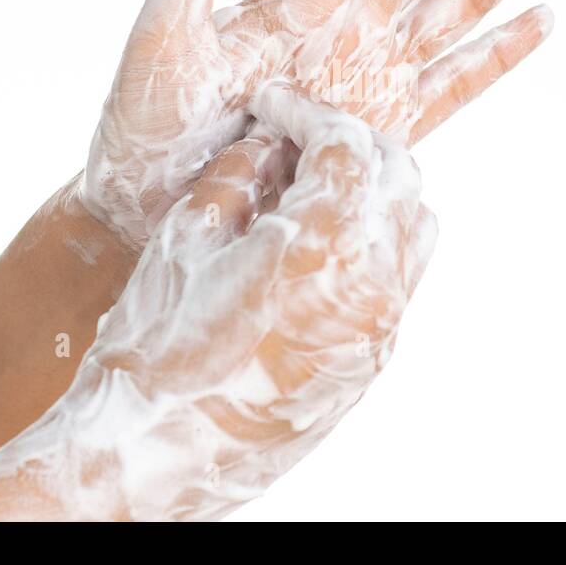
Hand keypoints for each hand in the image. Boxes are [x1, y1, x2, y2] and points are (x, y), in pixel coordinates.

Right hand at [0, 84, 434, 520]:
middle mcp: (370, 283)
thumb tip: (270, 141)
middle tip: (296, 136)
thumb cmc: (153, 352)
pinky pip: (401, 276)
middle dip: (349, 140)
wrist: (151, 459)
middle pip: (397, 174)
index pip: (346, 142)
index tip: (273, 105)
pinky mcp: (373, 359)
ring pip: (414, 225)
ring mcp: (379, 327)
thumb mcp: (185, 240)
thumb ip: (238, 175)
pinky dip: (376, 238)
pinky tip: (321, 242)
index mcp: (321, 244)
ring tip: (315, 186)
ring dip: (374, 188)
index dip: (307, 110)